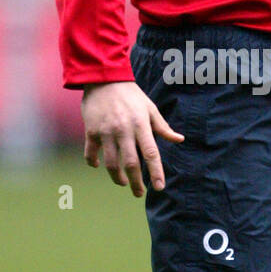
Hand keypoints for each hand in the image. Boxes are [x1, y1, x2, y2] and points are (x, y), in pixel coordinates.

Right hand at [81, 81, 183, 196]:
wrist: (103, 78)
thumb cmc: (131, 94)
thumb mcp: (150, 108)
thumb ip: (162, 127)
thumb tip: (179, 139)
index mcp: (141, 125)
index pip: (151, 153)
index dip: (155, 172)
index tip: (159, 187)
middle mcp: (123, 130)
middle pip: (131, 163)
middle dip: (136, 182)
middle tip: (139, 193)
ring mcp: (106, 131)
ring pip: (110, 163)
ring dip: (117, 177)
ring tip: (122, 182)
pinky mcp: (91, 131)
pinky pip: (90, 153)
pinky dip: (93, 162)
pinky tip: (98, 166)